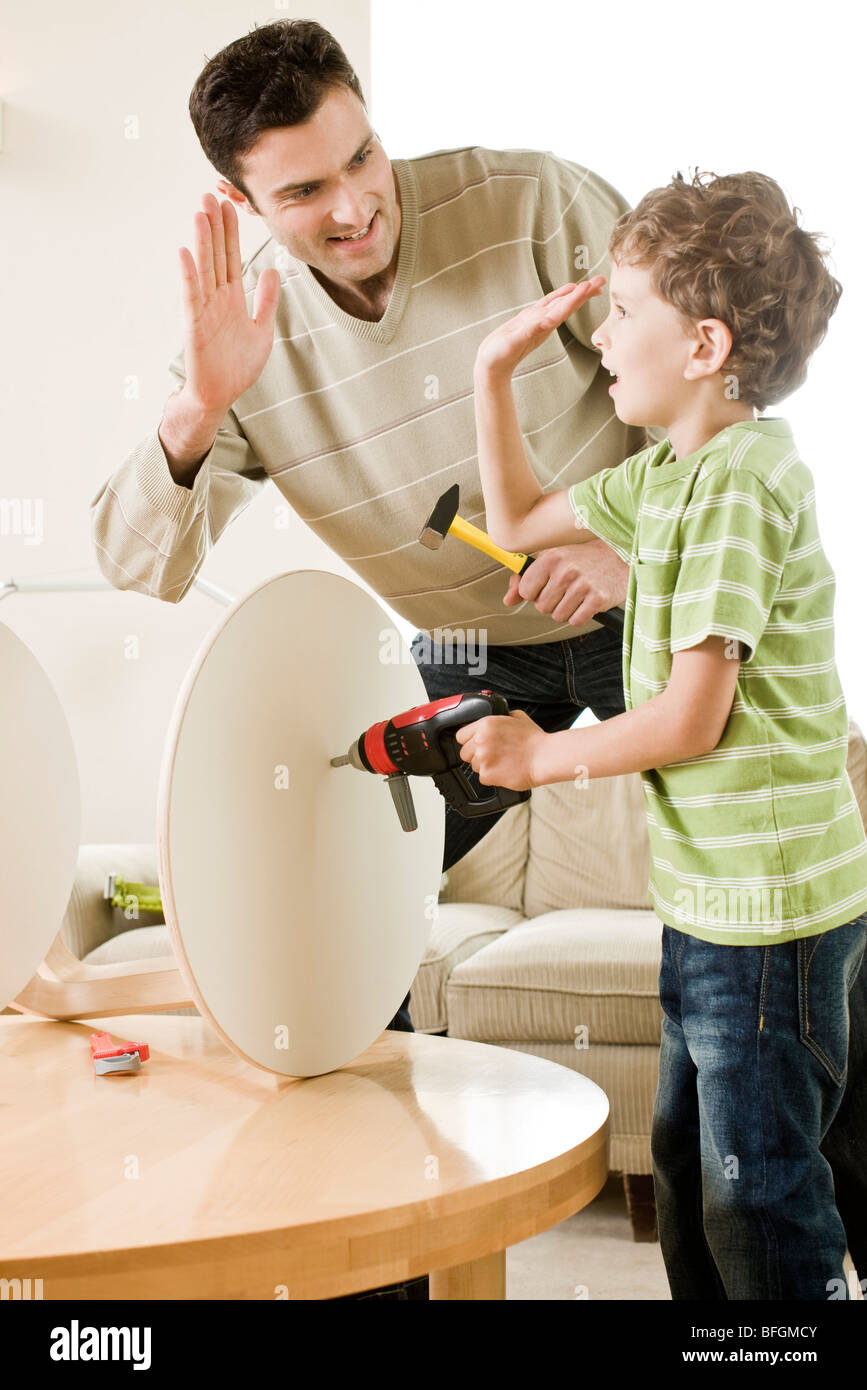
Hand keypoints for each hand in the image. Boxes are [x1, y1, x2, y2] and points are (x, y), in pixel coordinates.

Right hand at [178, 194, 281, 415]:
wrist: (220, 395)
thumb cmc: (238, 366)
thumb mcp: (262, 329)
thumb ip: (267, 300)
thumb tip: (274, 271)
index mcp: (233, 297)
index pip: (232, 257)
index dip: (232, 232)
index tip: (231, 205)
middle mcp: (217, 298)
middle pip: (216, 255)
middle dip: (215, 226)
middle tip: (211, 194)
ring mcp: (204, 310)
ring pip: (204, 269)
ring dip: (202, 241)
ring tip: (200, 213)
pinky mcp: (195, 325)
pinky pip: (191, 296)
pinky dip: (189, 275)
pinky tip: (185, 252)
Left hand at [455, 709, 545, 790]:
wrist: (544, 757)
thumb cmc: (534, 740)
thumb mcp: (517, 717)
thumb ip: (501, 717)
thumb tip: (496, 718)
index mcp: (485, 724)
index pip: (461, 735)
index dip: (469, 741)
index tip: (476, 744)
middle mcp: (481, 740)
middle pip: (464, 753)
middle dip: (475, 754)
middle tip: (491, 755)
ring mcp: (483, 758)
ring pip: (473, 766)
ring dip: (484, 766)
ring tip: (501, 762)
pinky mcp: (487, 775)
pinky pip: (482, 778)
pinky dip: (492, 777)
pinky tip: (504, 770)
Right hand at [475, 278, 605, 377]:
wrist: (492, 367)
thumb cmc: (499, 356)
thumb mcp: (513, 342)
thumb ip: (528, 331)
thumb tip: (546, 320)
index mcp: (541, 327)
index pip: (563, 309)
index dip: (577, 297)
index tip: (590, 286)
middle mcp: (543, 323)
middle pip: (568, 305)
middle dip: (585, 293)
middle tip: (601, 280)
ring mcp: (538, 322)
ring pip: (561, 304)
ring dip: (577, 294)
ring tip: (591, 284)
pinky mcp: (530, 321)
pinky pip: (548, 305)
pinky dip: (560, 296)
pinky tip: (567, 291)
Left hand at [503, 541, 628, 623]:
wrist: (619, 557)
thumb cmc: (581, 559)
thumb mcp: (551, 560)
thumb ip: (524, 579)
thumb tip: (508, 600)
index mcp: (551, 558)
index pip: (526, 591)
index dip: (534, 593)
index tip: (545, 586)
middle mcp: (565, 570)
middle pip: (541, 607)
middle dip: (551, 602)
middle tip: (566, 589)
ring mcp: (583, 585)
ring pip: (558, 616)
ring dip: (566, 610)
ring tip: (577, 594)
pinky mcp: (598, 599)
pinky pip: (576, 620)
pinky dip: (580, 615)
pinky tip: (587, 601)